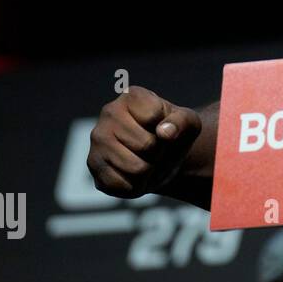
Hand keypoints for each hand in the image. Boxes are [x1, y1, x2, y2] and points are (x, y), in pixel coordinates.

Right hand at [87, 86, 202, 197]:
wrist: (161, 156)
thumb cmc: (173, 132)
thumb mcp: (188, 123)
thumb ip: (182, 122)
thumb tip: (165, 133)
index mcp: (132, 96)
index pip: (153, 117)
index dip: (167, 128)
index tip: (164, 127)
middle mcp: (109, 113)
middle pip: (146, 145)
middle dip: (159, 152)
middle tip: (156, 149)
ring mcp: (97, 140)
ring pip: (135, 168)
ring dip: (149, 171)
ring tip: (146, 160)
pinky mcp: (93, 165)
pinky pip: (122, 185)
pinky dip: (136, 185)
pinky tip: (133, 173)